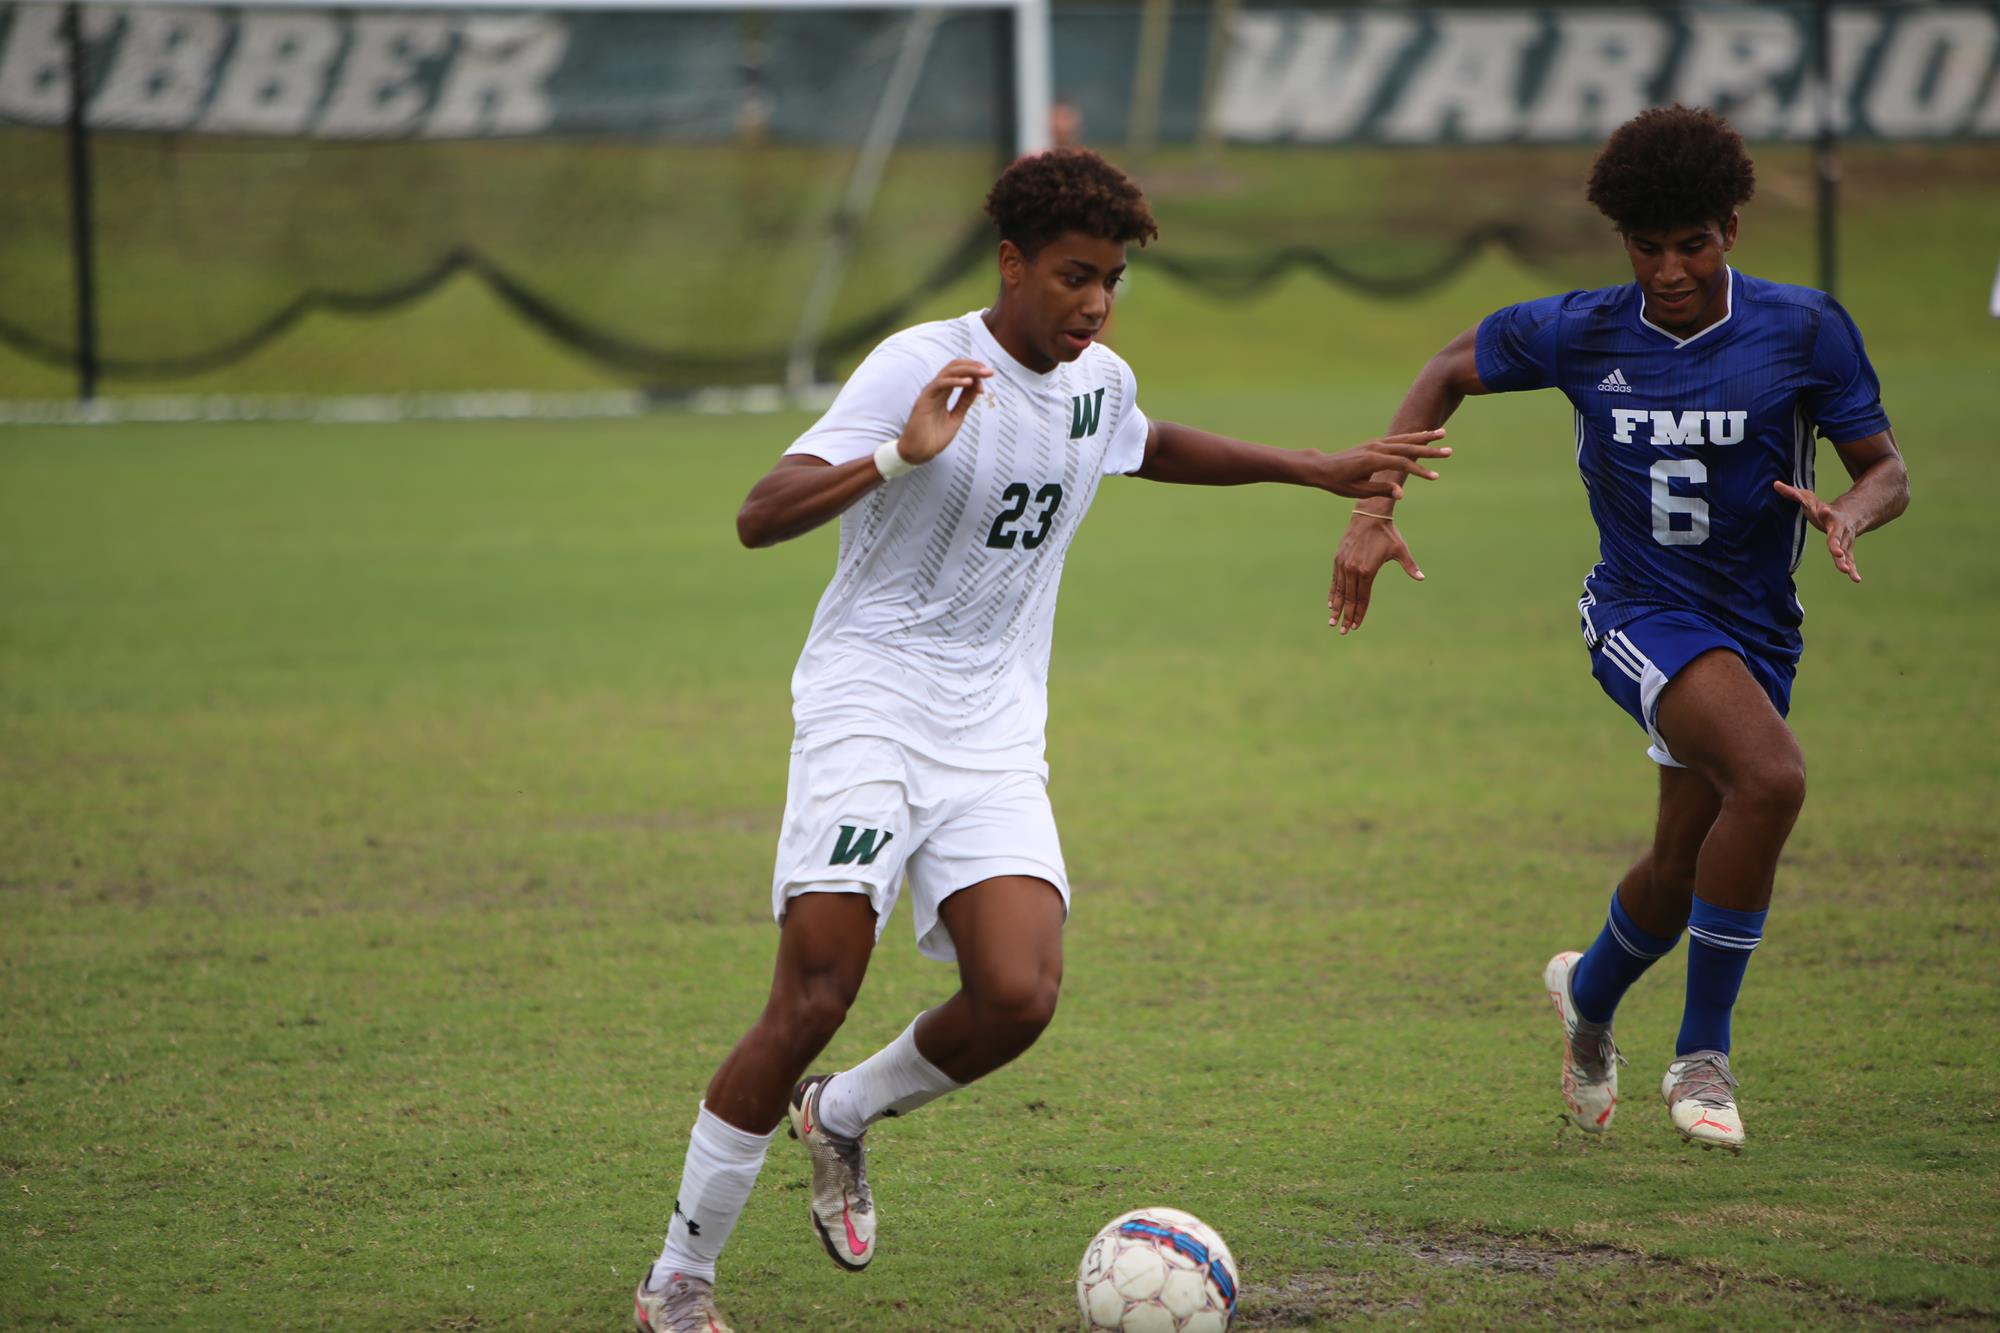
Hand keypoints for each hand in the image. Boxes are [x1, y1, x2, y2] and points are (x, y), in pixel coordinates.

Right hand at [895, 360, 993, 464]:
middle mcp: (936, 389)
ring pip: (949, 371)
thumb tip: (978, 387)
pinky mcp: (924, 399)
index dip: (975, 371)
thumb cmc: (934, 437)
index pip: (959, 372)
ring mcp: (930, 392)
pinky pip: (940, 384)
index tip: (989, 376)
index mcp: (943, 393)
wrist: (919, 452)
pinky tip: (968, 382)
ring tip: (982, 373)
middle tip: (990, 372)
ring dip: (968, 370)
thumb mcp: (956, 417)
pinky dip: (955, 381)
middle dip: (974, 366)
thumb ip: (964, 402)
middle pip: (955, 367)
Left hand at [1313, 429, 1450, 499]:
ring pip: (1404, 439)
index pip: (1402, 463)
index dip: (1419, 470)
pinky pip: (1397, 438)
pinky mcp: (1375, 444)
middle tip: (1449, 452)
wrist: (1323, 467)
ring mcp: (1376, 443)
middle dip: (1429, 450)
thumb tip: (1401, 494)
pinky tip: (1424, 434)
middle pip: (1408, 447)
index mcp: (1372, 460)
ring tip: (1443, 433)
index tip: (1435, 477)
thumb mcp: (1357, 491)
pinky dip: (1412, 436)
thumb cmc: (1338, 482)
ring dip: (1424, 436)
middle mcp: (1376, 448)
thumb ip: (1380, 490)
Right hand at [1328, 511, 1423, 634]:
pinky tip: (1331, 604)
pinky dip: (1333, 593)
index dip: (1360, 613)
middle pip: (1350, 598)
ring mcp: (1344, 565)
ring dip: (1336, 608)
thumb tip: (1421, 578)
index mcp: (1368, 570)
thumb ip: (1409, 566)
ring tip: (1332, 621)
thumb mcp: (1400, 550)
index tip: (1356, 626)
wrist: (1369, 516)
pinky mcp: (1338, 559)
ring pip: (1339, 591)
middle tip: (1343, 631)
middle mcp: (1353, 570)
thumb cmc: (1387, 534)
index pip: (1363, 598)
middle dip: (1346, 616)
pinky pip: (1334, 581)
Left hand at [1773, 480, 1861, 582]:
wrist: (1850, 514)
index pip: (1826, 513)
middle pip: (1838, 537)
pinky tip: (1856, 579)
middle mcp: (1840, 529)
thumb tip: (1775, 484)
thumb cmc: (1822, 509)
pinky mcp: (1847, 550)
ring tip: (1845, 571)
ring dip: (1845, 562)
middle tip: (1836, 552)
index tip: (1824, 510)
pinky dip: (1852, 569)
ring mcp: (1846, 540)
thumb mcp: (1808, 498)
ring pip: (1846, 551)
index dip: (1825, 512)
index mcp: (1830, 516)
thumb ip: (1792, 493)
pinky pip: (1850, 560)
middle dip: (1837, 545)